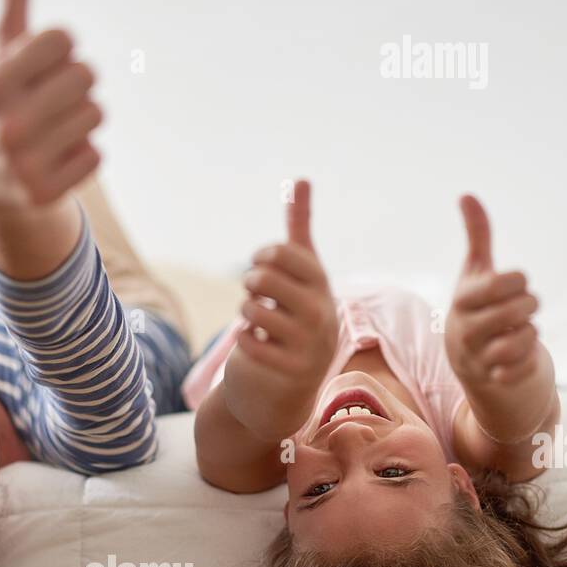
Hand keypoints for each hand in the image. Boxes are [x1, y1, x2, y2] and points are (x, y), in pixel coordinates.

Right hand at [0, 0, 102, 213]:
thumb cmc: (2, 99)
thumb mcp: (3, 46)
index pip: (65, 40)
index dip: (59, 52)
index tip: (37, 71)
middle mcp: (7, 125)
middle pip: (87, 77)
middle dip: (73, 86)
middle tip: (46, 106)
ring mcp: (25, 166)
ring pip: (96, 116)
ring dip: (80, 122)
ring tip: (49, 134)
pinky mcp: (44, 195)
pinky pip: (96, 156)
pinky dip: (82, 158)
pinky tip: (53, 162)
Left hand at [221, 180, 339, 441]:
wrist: (284, 388)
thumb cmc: (289, 320)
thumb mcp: (296, 276)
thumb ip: (298, 230)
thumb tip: (301, 179)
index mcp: (322, 287)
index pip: (286, 254)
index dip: (263, 256)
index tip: (260, 266)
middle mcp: (322, 314)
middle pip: (266, 280)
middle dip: (250, 284)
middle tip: (254, 294)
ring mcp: (310, 346)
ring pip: (254, 311)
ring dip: (246, 314)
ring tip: (256, 322)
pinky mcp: (291, 372)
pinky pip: (251, 342)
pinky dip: (244, 340)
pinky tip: (253, 343)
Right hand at [445, 195, 540, 394]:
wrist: (474, 370)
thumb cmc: (480, 314)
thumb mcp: (476, 277)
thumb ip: (477, 237)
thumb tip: (466, 195)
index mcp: (462, 302)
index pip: (507, 281)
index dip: (519, 282)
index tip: (512, 289)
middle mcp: (465, 331)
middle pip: (522, 307)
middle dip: (528, 308)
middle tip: (518, 314)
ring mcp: (478, 360)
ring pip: (524, 338)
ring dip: (530, 336)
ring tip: (518, 336)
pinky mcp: (493, 383)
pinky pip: (523, 368)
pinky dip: (526, 363)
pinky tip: (516, 360)